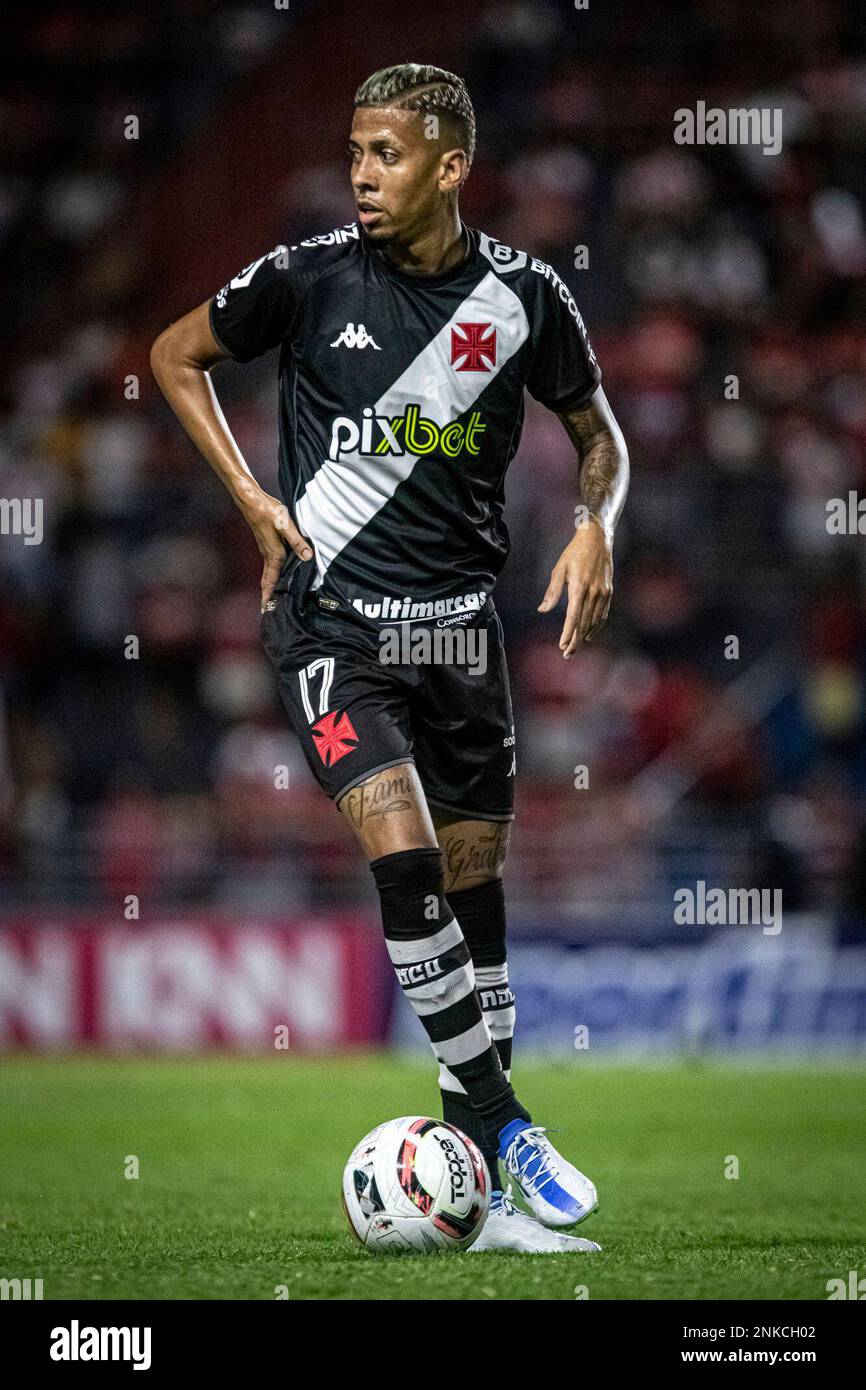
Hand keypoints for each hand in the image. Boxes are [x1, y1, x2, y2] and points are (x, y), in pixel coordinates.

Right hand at [240, 490, 312, 610]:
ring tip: (271, 599)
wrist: (251, 500)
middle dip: (267, 596)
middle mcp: (269, 555)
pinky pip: (269, 565)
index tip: (265, 610)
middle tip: (266, 611)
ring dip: (269, 587)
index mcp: (274, 554)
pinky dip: (271, 576)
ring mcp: (266, 550)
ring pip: (268, 574)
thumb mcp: (285, 525)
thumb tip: (308, 557)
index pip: (272, 580)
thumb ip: (297, 541)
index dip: (269, 595)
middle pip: (267, 581)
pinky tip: (277, 576)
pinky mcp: (267, 544)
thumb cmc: (268, 511)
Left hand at [537, 516, 612, 657]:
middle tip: (567, 654)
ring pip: (594, 620)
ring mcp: (603, 592)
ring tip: (575, 647)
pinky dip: (596, 626)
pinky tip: (589, 634)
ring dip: (584, 636)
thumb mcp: (559, 569)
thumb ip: (552, 591)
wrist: (597, 538)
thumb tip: (543, 609)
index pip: (573, 617)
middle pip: (584, 623)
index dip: (568, 634)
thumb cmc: (574, 552)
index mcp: (579, 587)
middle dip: (575, 640)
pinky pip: (603, 613)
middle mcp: (593, 592)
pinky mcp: (609, 591)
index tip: (562, 646)